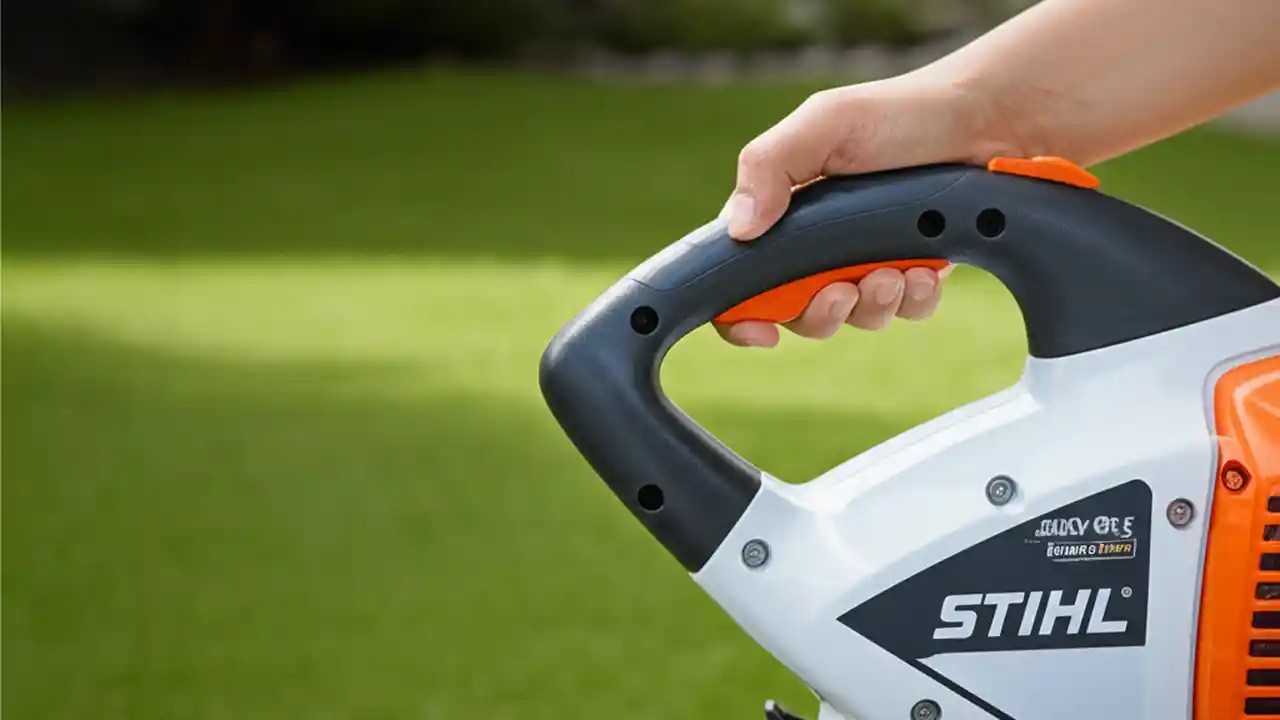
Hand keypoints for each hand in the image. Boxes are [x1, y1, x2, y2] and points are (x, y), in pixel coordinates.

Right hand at [715, 73, 1016, 346]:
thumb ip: (770, 166)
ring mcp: (865, 261)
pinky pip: (904, 312)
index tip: (762, 330)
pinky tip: (928, 270)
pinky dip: (914, 299)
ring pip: (853, 318)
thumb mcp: (825, 124)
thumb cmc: (900, 113)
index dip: (740, 313)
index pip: (740, 276)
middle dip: (820, 311)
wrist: (986, 119)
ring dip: (873, 304)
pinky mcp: (913, 273)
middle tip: (843, 290)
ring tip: (898, 271)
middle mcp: (818, 243)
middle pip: (795, 312)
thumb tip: (739, 230)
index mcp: (782, 212)